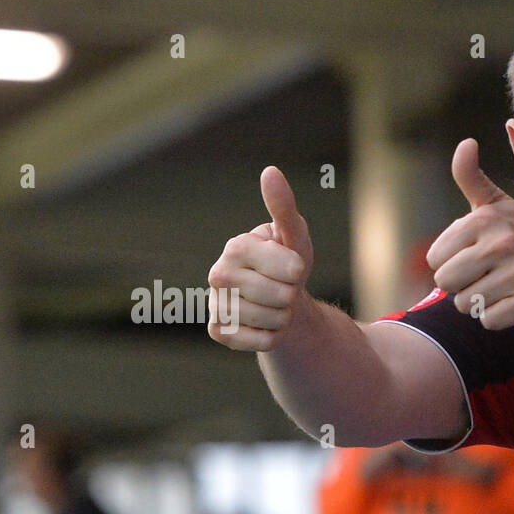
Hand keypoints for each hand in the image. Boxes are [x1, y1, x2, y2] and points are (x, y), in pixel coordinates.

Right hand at [207, 167, 314, 350]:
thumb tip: (270, 171)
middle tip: (281, 288)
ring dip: (283, 317)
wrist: (278, 301)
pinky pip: (260, 341)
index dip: (298, 272)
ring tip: (274, 305)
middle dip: (291, 296)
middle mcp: (218, 274)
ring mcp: (216, 304)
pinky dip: (272, 337)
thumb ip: (283, 207)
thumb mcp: (293, 236)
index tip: (292, 267)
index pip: (289, 270)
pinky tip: (264, 324)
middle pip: (281, 297)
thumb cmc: (286, 263)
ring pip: (272, 321)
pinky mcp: (218, 330)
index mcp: (237, 247)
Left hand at [427, 138, 513, 329]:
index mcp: (484, 220)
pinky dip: (498, 316)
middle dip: (463, 285)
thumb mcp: (497, 205)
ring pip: (466, 304)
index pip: (435, 259)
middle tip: (487, 276)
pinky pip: (488, 320)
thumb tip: (465, 144)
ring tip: (502, 287)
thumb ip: (471, 178)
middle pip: (446, 283)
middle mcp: (500, 243)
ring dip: (480, 302)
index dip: (451, 263)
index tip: (474, 257)